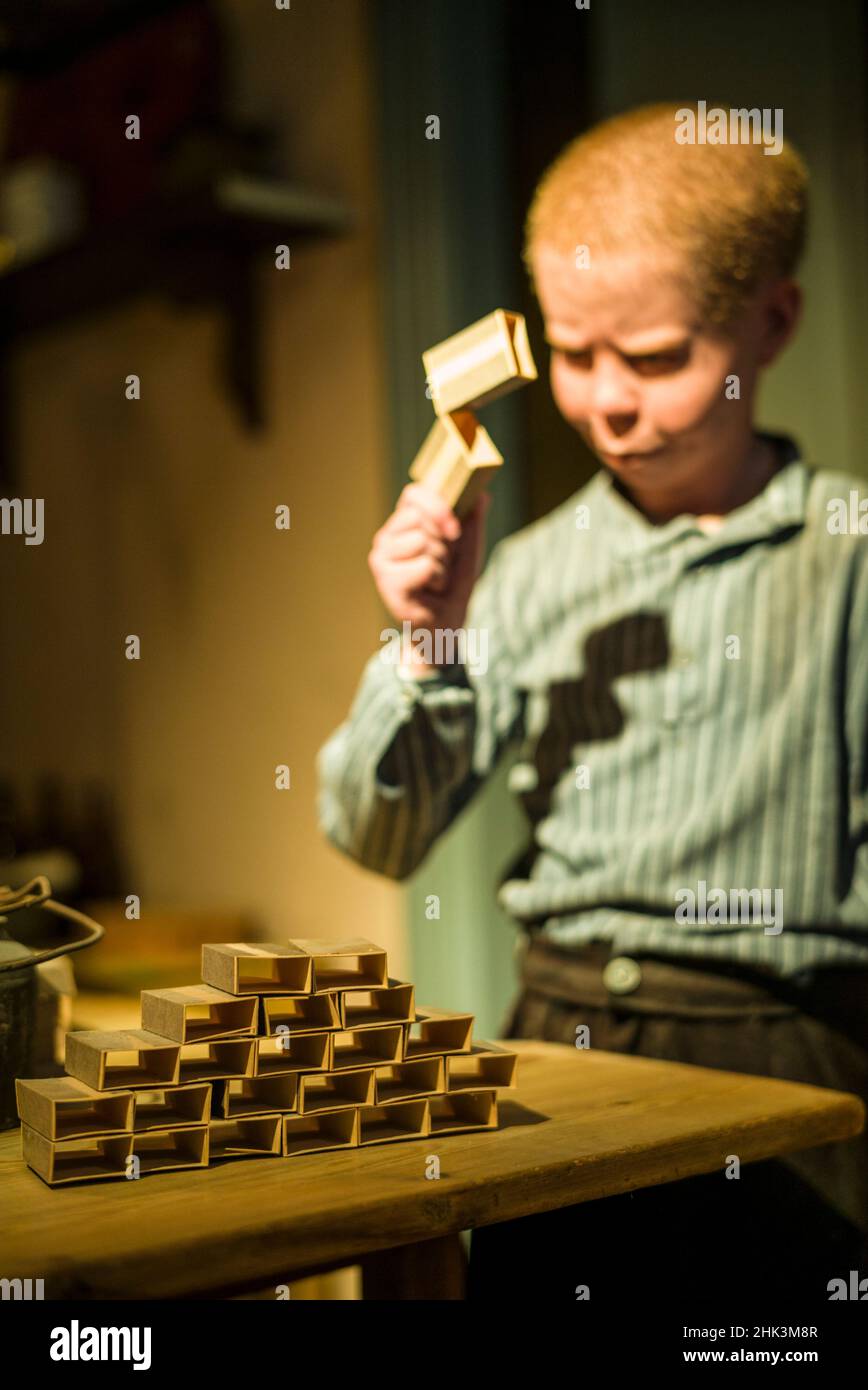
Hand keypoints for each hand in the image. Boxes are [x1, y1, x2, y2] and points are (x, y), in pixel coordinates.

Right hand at [368, 484, 490, 665]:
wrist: (444, 625)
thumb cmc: (453, 585)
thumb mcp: (468, 550)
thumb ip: (472, 522)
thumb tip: (480, 494)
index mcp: (403, 524)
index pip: (413, 495)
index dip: (436, 505)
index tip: (454, 529)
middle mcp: (387, 537)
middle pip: (422, 518)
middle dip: (444, 544)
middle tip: (441, 565)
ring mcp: (381, 557)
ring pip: (423, 542)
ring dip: (441, 564)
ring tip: (435, 579)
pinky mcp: (385, 579)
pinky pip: (424, 566)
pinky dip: (437, 580)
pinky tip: (428, 591)